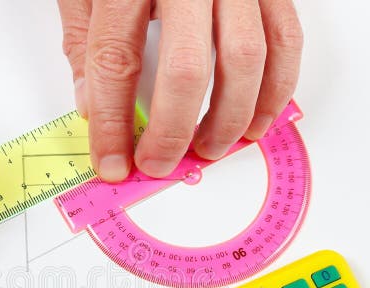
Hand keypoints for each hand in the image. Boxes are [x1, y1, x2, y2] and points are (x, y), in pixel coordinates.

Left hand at [57, 0, 302, 180]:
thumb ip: (84, 41)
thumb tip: (93, 108)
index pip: (115, 59)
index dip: (113, 123)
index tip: (113, 163)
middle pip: (186, 67)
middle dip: (172, 131)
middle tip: (160, 163)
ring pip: (245, 59)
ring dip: (228, 118)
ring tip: (209, 149)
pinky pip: (285, 41)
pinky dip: (275, 90)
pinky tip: (254, 121)